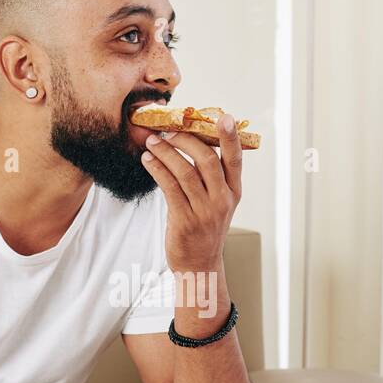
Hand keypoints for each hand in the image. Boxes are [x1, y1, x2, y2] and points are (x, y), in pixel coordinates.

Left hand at [140, 112, 241, 271]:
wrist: (199, 265)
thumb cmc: (204, 228)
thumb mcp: (217, 203)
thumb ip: (210, 177)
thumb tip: (191, 143)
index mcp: (233, 192)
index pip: (234, 159)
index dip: (231, 137)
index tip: (225, 117)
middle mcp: (222, 200)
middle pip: (207, 160)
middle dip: (185, 140)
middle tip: (167, 130)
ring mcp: (205, 211)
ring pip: (185, 172)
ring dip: (166, 152)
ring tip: (152, 142)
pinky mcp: (185, 221)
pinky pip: (169, 188)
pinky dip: (157, 170)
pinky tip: (148, 161)